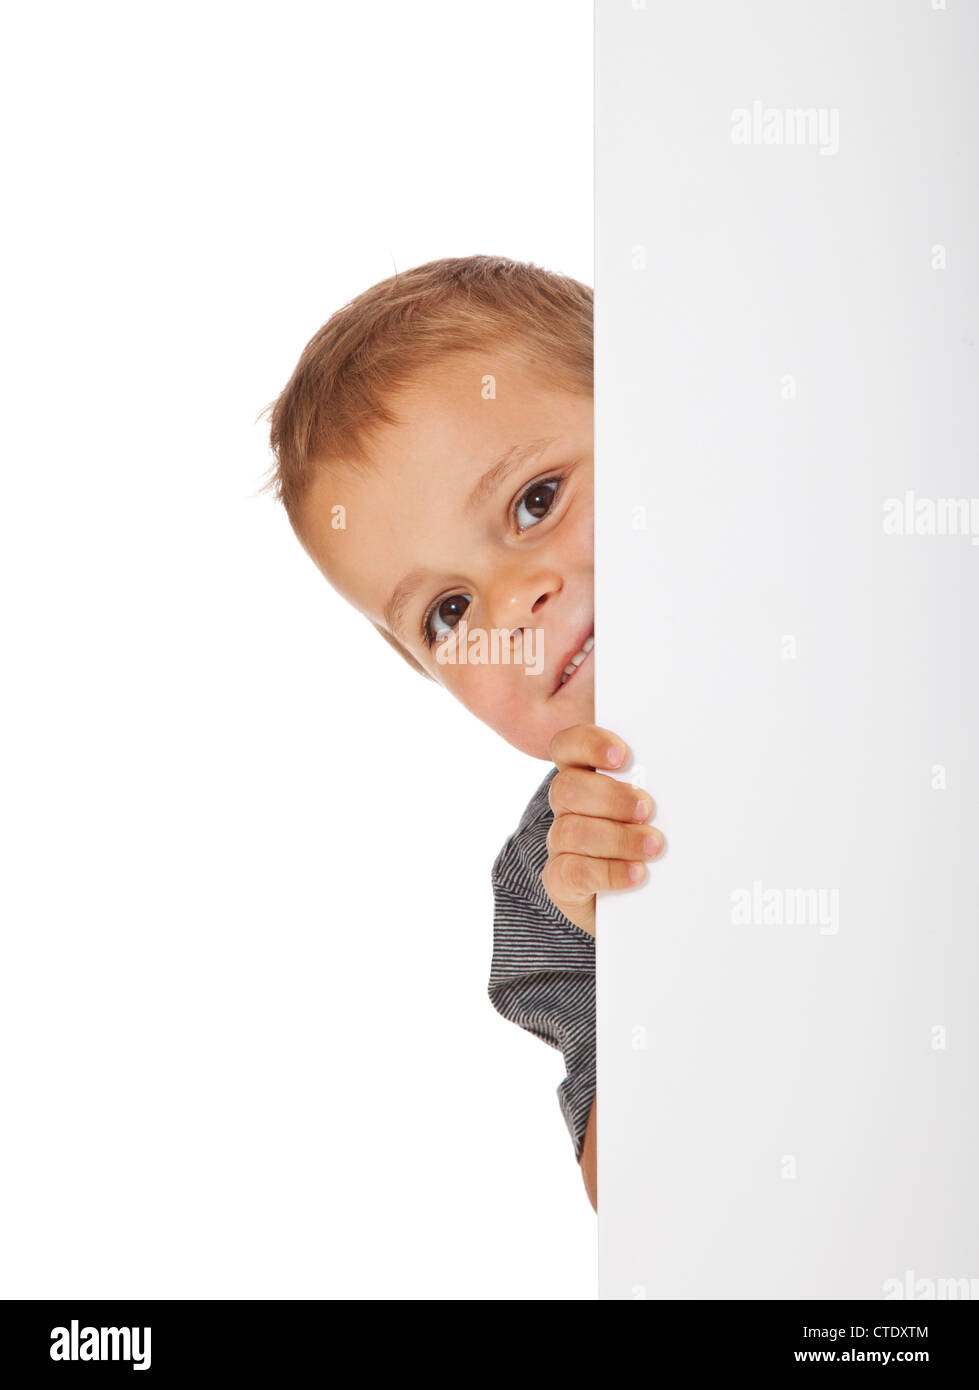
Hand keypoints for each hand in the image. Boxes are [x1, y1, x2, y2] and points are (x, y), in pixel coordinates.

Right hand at [542, 724, 663, 936]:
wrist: (641, 900)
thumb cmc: (651, 838)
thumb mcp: (659, 807)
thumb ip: (662, 784)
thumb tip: (694, 771)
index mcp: (585, 777)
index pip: (568, 747)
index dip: (588, 745)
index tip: (623, 756)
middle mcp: (567, 808)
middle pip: (567, 788)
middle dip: (610, 797)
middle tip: (647, 809)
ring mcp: (561, 845)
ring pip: (570, 831)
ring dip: (617, 838)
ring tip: (653, 846)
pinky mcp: (561, 882)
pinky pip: (571, 872)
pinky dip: (607, 872)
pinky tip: (637, 874)